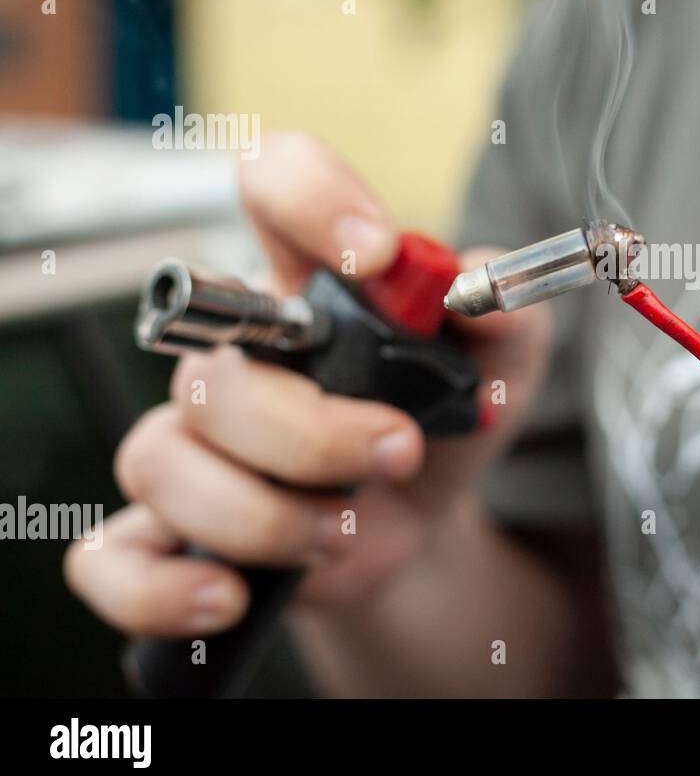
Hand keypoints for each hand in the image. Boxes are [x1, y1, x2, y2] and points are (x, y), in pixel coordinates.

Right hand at [65, 133, 552, 635]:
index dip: (311, 198)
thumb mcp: (504, 368)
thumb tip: (482, 288)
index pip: (273, 181)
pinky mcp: (176, 527)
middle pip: (218, 368)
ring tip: (344, 528)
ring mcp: (193, 441)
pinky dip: (163, 586)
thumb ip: (508, 318)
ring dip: (269, 513)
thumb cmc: (446, 422)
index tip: (375, 257)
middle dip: (314, 429)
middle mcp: (236, 351)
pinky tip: (230, 594)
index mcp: (309, 283)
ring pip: (168, 463)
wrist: (424, 522)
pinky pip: (115, 557)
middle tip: (399, 450)